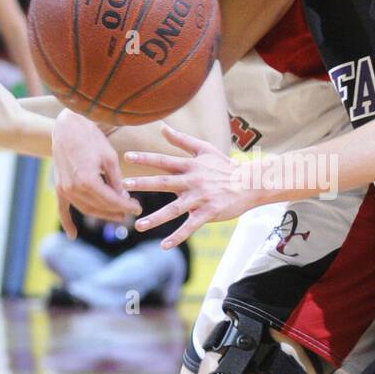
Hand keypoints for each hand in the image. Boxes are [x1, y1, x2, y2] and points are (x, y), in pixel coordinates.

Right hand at [52, 108, 139, 236]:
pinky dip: (67, 222)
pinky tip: (73, 236)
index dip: (127, 206)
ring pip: (86, 209)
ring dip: (101, 215)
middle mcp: (74, 188)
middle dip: (117, 211)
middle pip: (99, 207)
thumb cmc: (91, 138)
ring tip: (117, 216)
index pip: (112, 201)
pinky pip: (62, 209)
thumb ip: (116, 181)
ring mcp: (64, 189)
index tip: (138, 208)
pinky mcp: (59, 187)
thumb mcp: (110, 158)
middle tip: (131, 212)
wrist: (67, 127)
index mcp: (88, 181)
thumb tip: (123, 198)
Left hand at [123, 124, 259, 247]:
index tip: (126, 156)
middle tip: (124, 186)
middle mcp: (193, 181)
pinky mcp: (208, 213)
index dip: (145, 158)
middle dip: (144, 183)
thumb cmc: (225, 166)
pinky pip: (190, 227)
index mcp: (190, 166)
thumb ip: (181, 140)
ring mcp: (200, 198)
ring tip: (138, 225)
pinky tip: (164, 246)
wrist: (250, 183)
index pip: (163, 160)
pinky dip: (177, 236)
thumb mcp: (204, 149)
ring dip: (155, 218)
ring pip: (174, 209)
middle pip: (165, 182)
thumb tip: (162, 127)